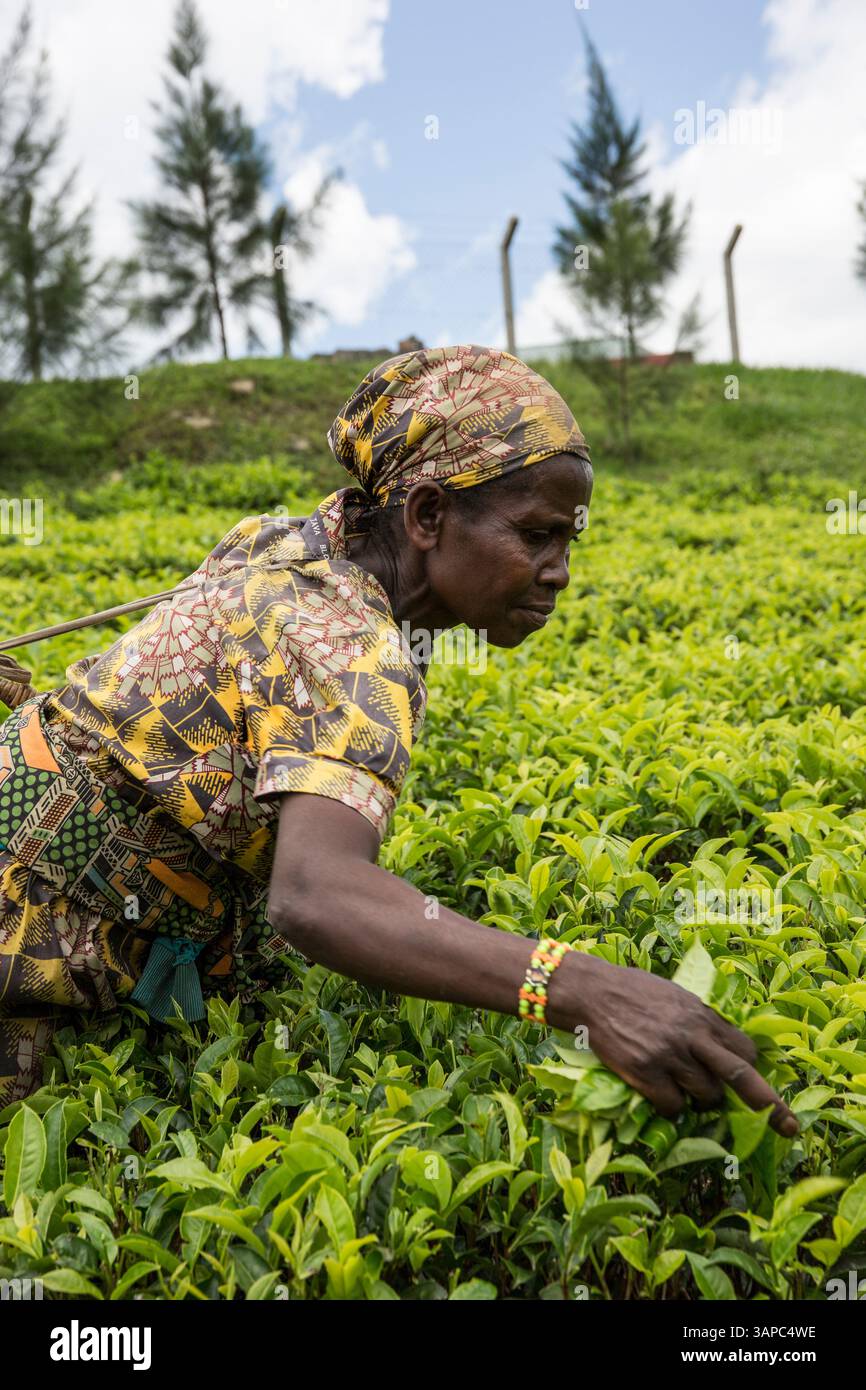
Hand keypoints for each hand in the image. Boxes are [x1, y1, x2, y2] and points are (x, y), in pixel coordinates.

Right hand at [550, 953, 798, 1137]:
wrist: (592, 992)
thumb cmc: (633, 991)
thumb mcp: (675, 997)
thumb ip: (699, 1020)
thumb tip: (721, 1044)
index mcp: (701, 1014)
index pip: (744, 1049)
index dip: (751, 1069)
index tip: (751, 1081)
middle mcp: (690, 1035)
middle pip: (739, 1074)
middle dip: (768, 1104)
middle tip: (789, 1128)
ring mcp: (668, 1055)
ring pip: (706, 1096)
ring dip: (701, 1102)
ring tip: (683, 1090)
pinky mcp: (644, 1072)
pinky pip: (673, 1107)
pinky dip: (671, 1108)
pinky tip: (659, 1096)